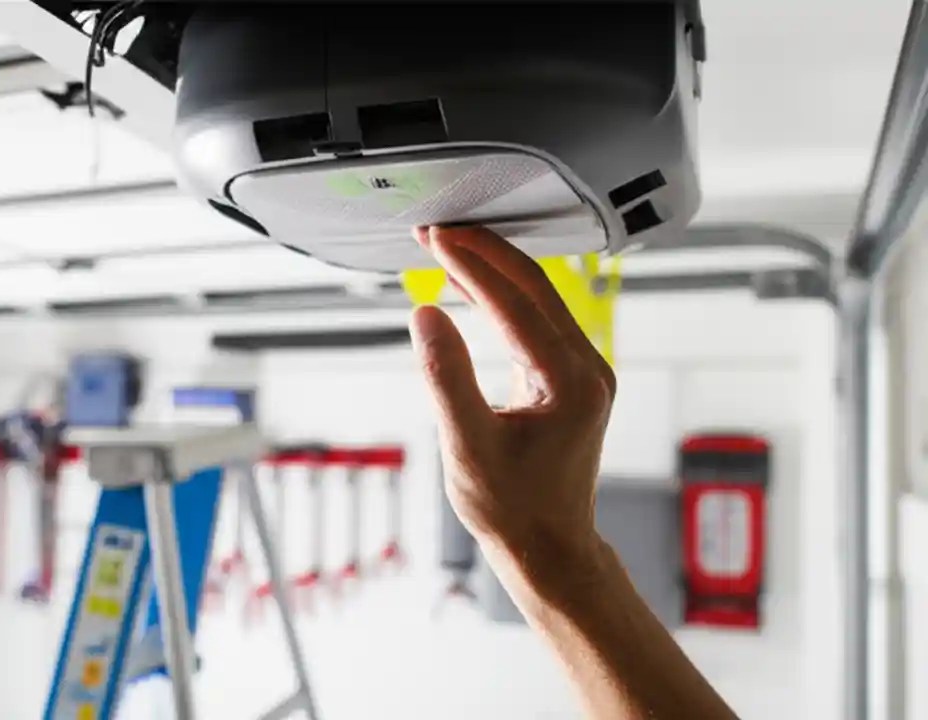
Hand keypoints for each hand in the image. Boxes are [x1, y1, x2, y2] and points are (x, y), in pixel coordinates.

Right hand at [410, 226, 615, 598]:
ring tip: (446, 245)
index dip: (470, 265)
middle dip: (483, 252)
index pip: (514, 304)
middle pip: (535, 286)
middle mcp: (588, 368)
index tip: (434, 238)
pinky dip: (501, 296)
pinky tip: (468, 285)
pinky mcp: (571, 377)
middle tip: (435, 229)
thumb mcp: (467, 446)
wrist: (547, 546)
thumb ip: (446, 377)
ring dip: (492, 268)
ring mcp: (584, 371)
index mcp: (571, 382)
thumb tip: (425, 314)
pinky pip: (537, 319)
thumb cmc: (511, 507)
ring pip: (538, 297)